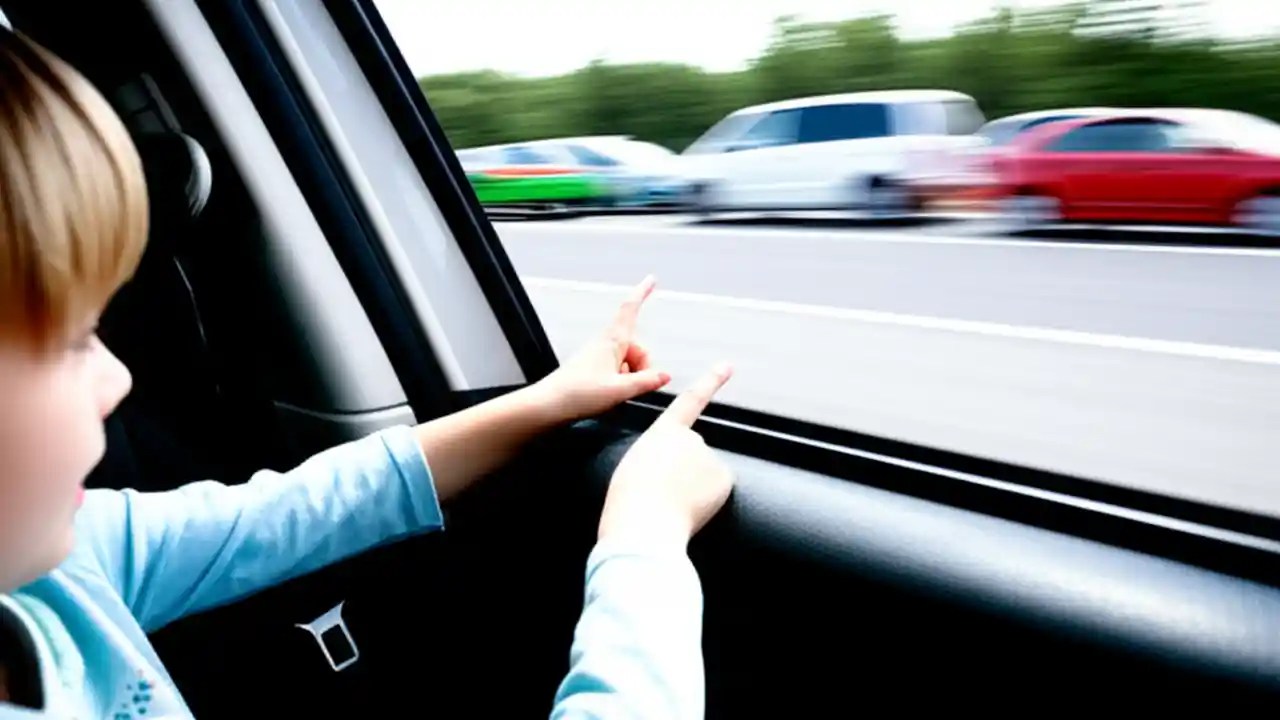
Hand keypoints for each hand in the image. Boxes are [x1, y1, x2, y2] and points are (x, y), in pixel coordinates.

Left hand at [533, 275, 670, 422]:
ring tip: (616, 393)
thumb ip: (645, 382)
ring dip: (631, 376)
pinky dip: (621, 381)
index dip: (641, 293)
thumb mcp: (619, 390)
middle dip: (643, 366)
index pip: (630, 309)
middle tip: (631, 386)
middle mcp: (605, 344)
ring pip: (628, 361)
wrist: (548, 405)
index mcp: (612, 341)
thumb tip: (664, 375)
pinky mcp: (593, 369)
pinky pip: (617, 370)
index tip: (651, 279)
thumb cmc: (578, 394)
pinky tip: (611, 395)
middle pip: (637, 347)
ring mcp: (599, 356)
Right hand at [598, 363, 734, 549]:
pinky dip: (705, 501)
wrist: (644, 525)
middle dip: (684, 473)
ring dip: (693, 489)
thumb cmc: (629, 500)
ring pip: (705, 476)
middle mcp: (692, 438)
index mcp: (663, 432)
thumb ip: (659, 459)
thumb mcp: (636, 465)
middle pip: (694, 456)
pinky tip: (688, 510)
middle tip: (663, 493)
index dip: (711, 382)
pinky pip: (715, 491)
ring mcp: (710, 457)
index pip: (692, 400)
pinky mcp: (724, 478)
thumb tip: (679, 474)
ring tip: (672, 504)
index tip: (727, 367)